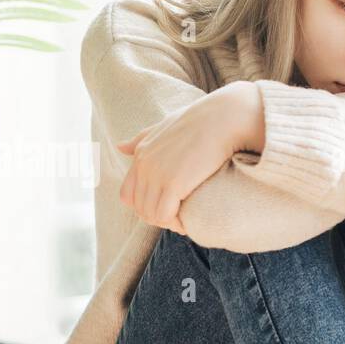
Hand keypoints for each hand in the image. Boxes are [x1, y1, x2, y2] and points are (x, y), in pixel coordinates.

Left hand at [116, 82, 261, 231]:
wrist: (224, 119)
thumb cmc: (203, 120)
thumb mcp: (166, 126)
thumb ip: (142, 138)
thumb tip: (119, 147)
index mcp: (141, 153)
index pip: (128, 195)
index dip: (146, 206)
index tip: (169, 207)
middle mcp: (144, 165)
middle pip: (140, 208)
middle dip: (159, 217)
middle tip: (180, 218)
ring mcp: (156, 175)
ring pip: (152, 216)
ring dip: (169, 223)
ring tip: (186, 221)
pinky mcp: (173, 184)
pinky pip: (166, 217)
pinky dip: (177, 224)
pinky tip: (189, 222)